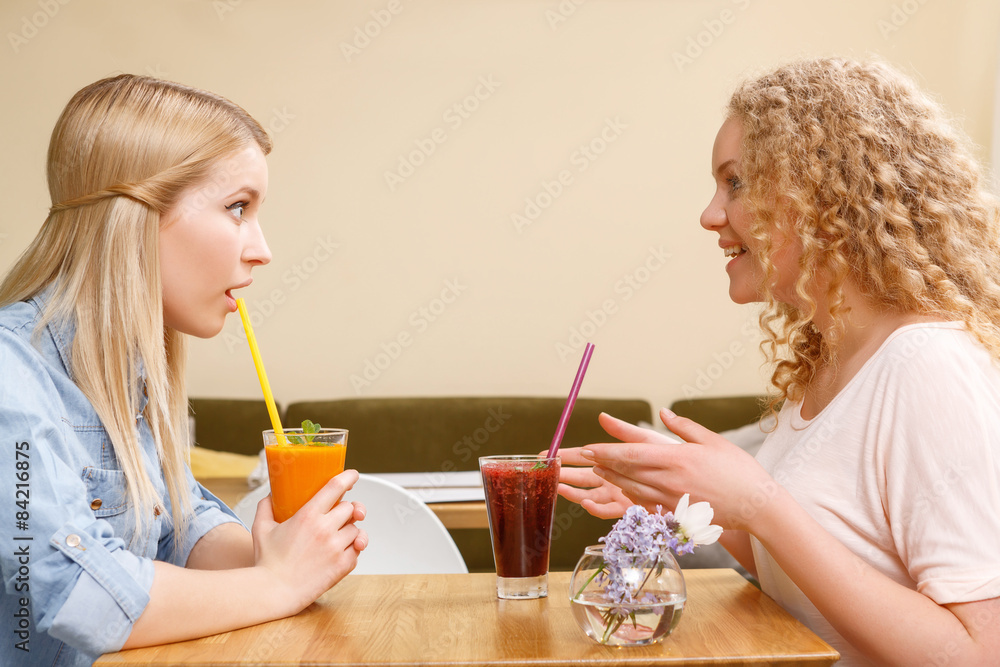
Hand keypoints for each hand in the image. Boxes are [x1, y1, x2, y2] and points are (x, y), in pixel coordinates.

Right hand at [250, 469, 368, 613]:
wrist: (273, 592)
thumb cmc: (267, 562)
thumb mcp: (261, 528)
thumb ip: (266, 507)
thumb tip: (270, 496)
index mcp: (307, 515)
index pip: (336, 487)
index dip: (348, 478)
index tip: (353, 476)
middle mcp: (325, 529)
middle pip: (351, 508)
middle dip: (348, 509)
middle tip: (342, 514)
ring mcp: (336, 547)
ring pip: (356, 529)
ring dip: (350, 530)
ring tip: (337, 536)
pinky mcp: (343, 565)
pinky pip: (357, 550)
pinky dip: (352, 549)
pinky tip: (340, 551)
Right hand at [551, 413, 680, 518]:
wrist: (695, 482)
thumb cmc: (673, 457)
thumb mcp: (647, 441)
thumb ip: (625, 431)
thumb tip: (603, 416)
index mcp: (615, 461)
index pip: (584, 457)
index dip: (565, 455)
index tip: (548, 453)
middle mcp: (614, 479)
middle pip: (581, 476)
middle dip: (562, 474)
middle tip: (543, 472)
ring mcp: (620, 495)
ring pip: (590, 494)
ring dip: (573, 492)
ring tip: (558, 487)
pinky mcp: (630, 508)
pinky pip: (609, 511)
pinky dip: (595, 508)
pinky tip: (586, 502)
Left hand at [582, 408, 774, 531]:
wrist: (756, 505)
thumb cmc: (738, 470)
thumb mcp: (712, 440)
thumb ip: (684, 427)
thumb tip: (663, 412)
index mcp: (675, 459)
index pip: (631, 454)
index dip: (607, 451)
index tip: (590, 447)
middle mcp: (669, 480)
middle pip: (626, 472)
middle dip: (604, 464)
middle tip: (587, 456)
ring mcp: (671, 500)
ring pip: (632, 489)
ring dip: (613, 479)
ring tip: (600, 470)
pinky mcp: (677, 515)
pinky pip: (647, 505)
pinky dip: (631, 495)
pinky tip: (624, 489)